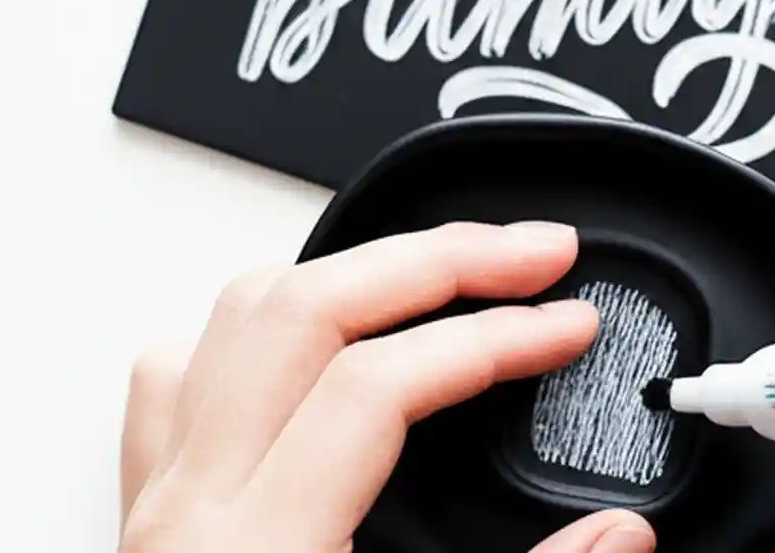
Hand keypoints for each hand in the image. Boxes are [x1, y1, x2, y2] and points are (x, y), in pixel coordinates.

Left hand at [120, 222, 656, 552]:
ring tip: (442, 269)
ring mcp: (163, 500)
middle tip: (532, 251)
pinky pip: (180, 377)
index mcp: (260, 550)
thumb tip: (618, 541)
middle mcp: (193, 506)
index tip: (569, 324)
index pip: (382, 385)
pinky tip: (314, 337)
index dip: (495, 337)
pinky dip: (255, 331)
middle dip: (439, 261)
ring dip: (353, 273)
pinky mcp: (155, 512)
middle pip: (307, 309)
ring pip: (235, 317)